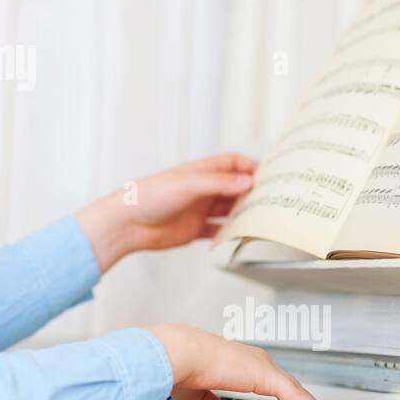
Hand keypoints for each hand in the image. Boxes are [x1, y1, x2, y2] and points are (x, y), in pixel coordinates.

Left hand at [74, 153, 257, 271]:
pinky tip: (240, 235)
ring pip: (228, 209)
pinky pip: (217, 230)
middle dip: (251, 191)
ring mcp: (198, 209)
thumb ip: (219, 183)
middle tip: (272, 198)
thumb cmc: (149, 196)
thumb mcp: (188, 185)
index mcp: (199, 172)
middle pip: (233, 187)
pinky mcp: (193, 229)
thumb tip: (248, 181)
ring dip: (243, 212)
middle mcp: (201, 189)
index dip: (249, 166)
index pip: (231, 163)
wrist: (127, 224)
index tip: (268, 174)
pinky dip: (229, 232)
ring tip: (262, 217)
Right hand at [145, 324, 321, 399]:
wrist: (179, 354)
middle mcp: (251, 359)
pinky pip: (294, 394)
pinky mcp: (267, 375)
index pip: (267, 378)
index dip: (279, 394)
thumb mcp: (196, 391)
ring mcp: (261, 366)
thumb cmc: (180, 364)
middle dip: (297, 399)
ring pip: (292, 388)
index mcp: (236, 360)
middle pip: (284, 382)